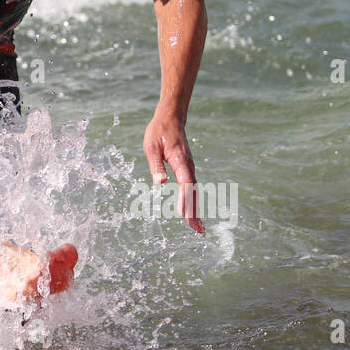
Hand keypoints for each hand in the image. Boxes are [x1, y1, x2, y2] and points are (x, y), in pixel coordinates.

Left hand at [142, 112, 203, 234]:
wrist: (170, 119)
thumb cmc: (158, 132)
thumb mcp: (151, 147)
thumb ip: (156, 165)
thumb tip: (160, 183)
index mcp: (180, 161)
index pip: (185, 183)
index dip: (185, 199)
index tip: (184, 215)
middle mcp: (188, 166)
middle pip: (193, 192)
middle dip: (195, 212)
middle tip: (197, 230)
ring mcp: (189, 168)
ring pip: (194, 192)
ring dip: (196, 210)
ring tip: (198, 229)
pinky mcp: (187, 169)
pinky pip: (192, 188)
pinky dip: (194, 201)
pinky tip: (193, 213)